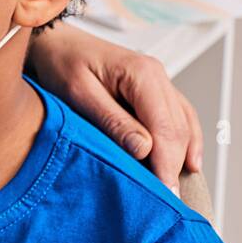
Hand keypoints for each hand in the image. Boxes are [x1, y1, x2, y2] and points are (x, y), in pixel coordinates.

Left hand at [28, 20, 203, 190]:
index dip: (166, 163)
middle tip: (170, 201)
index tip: (164, 193)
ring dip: (184, 156)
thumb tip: (145, 150)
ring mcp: (159, 81)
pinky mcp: (153, 90)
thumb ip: (112, 121)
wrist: (54, 42)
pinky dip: (185, 140)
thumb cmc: (61, 62)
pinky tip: (187, 163)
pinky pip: (179, 117)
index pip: (165, 127)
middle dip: (175, 166)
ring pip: (184, 124)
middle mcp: (157, 75)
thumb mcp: (78, 93)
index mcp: (142, 73)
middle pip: (178, 129)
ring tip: (180, 189)